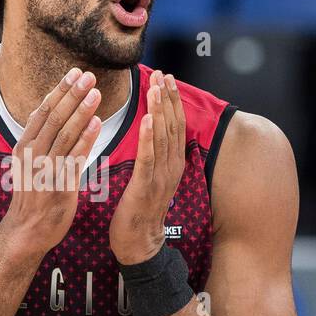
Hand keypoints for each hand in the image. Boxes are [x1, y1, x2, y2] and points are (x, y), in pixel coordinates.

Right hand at [0, 68, 101, 259]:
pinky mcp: (58, 185)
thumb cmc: (32, 195)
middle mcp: (32, 154)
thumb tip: (53, 110)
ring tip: (96, 93)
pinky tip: (97, 124)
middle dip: (72, 95)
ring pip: (64, 134)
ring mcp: (44, 169)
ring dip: (81, 111)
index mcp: (24, 145)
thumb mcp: (29, 161)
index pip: (42, 111)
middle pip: (53, 118)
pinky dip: (85, 139)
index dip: (60, 90)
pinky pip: (73, 158)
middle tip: (89, 76)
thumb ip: (41, 138)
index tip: (74, 73)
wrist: (26, 231)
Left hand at [110, 71, 185, 264]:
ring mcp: (161, 177)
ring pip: (162, 137)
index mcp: (172, 163)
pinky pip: (148, 158)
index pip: (175, 125)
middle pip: (173, 126)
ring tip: (156, 88)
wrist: (139, 242)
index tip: (167, 78)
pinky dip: (149, 137)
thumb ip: (154, 155)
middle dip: (168, 98)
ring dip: (160, 110)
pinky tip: (147, 119)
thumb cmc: (140, 209)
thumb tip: (153, 132)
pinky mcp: (146, 186)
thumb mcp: (152, 177)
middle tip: (163, 74)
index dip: (173, 101)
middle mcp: (171, 166)